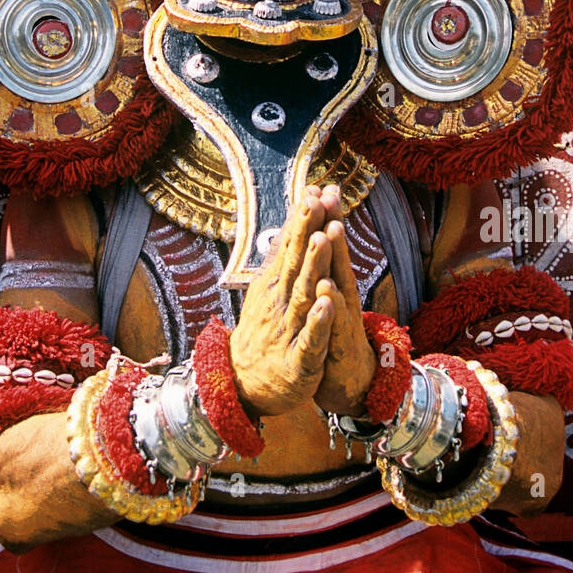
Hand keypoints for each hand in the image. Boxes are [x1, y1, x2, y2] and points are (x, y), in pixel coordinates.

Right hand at [229, 191, 335, 418]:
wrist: (244, 384)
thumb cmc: (264, 330)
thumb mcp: (269, 289)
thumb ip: (283, 254)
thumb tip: (294, 216)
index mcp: (275, 284)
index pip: (290, 246)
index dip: (303, 219)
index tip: (314, 188)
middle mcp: (280, 302)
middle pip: (296, 263)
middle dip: (307, 231)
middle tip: (315, 201)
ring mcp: (289, 330)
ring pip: (303, 295)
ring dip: (313, 267)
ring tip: (321, 239)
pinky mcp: (299, 360)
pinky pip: (311, 339)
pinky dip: (319, 321)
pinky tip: (327, 303)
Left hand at [312, 185, 376, 415]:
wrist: (348, 382)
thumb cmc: (331, 333)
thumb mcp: (326, 297)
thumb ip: (324, 266)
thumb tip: (319, 232)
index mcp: (332, 282)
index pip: (327, 245)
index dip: (324, 217)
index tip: (320, 184)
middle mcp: (341, 295)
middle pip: (337, 257)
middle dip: (333, 226)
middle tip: (331, 195)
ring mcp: (340, 320)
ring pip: (337, 285)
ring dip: (334, 260)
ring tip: (330, 233)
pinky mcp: (336, 346)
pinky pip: (331, 325)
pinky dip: (329, 309)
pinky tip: (328, 292)